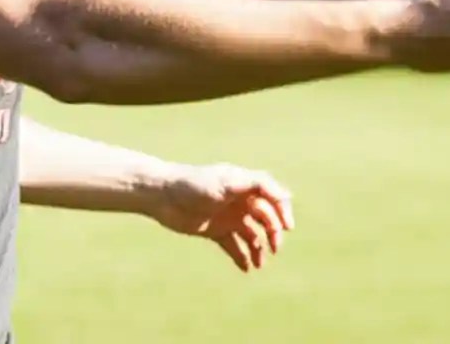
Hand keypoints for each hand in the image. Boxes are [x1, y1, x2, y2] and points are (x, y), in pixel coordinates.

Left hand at [150, 163, 294, 272]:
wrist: (162, 196)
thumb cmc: (194, 184)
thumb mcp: (227, 181)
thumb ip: (256, 185)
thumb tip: (284, 196)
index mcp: (245, 185)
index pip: (273, 197)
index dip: (284, 211)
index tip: (287, 227)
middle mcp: (240, 201)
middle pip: (266, 218)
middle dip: (273, 233)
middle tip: (274, 249)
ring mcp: (228, 216)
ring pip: (252, 234)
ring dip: (259, 249)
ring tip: (259, 265)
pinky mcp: (216, 231)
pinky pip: (234, 246)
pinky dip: (242, 257)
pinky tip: (246, 268)